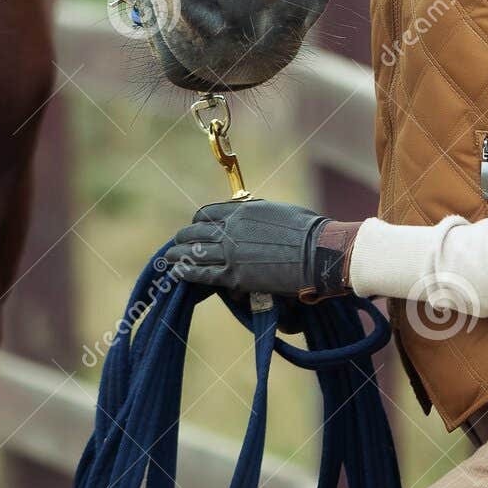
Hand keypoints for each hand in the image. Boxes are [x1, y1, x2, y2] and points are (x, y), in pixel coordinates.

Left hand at [165, 198, 362, 300]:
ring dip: (179, 255)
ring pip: (194, 253)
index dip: (198, 222)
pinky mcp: (235, 277)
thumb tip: (246, 219)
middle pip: (196, 232)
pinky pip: (202, 274)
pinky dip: (187, 272)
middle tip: (178, 243)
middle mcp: (231, 229)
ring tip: (170, 258)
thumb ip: (255, 216)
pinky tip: (178, 272)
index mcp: (242, 210)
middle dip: (184, 237)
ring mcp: (230, 253)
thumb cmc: (306, 230)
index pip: (208, 214)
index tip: (195, 227)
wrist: (317, 253)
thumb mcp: (276, 212)